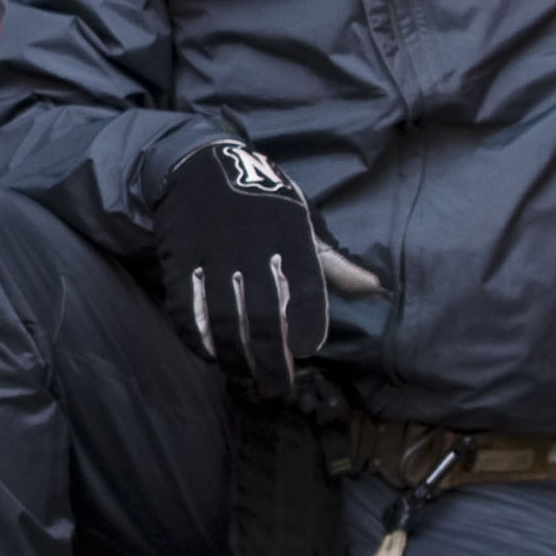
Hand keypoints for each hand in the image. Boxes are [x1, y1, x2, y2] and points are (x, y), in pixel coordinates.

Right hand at [153, 140, 329, 398]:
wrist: (200, 166)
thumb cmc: (262, 204)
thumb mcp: (302, 226)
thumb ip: (334, 266)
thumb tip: (375, 289)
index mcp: (290, 236)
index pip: (305, 288)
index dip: (308, 324)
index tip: (308, 351)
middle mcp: (253, 247)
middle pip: (264, 316)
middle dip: (272, 360)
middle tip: (276, 388)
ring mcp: (213, 255)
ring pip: (225, 320)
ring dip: (235, 357)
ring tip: (244, 378)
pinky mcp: (180, 261)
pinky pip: (186, 309)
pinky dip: (196, 338)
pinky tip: (209, 356)